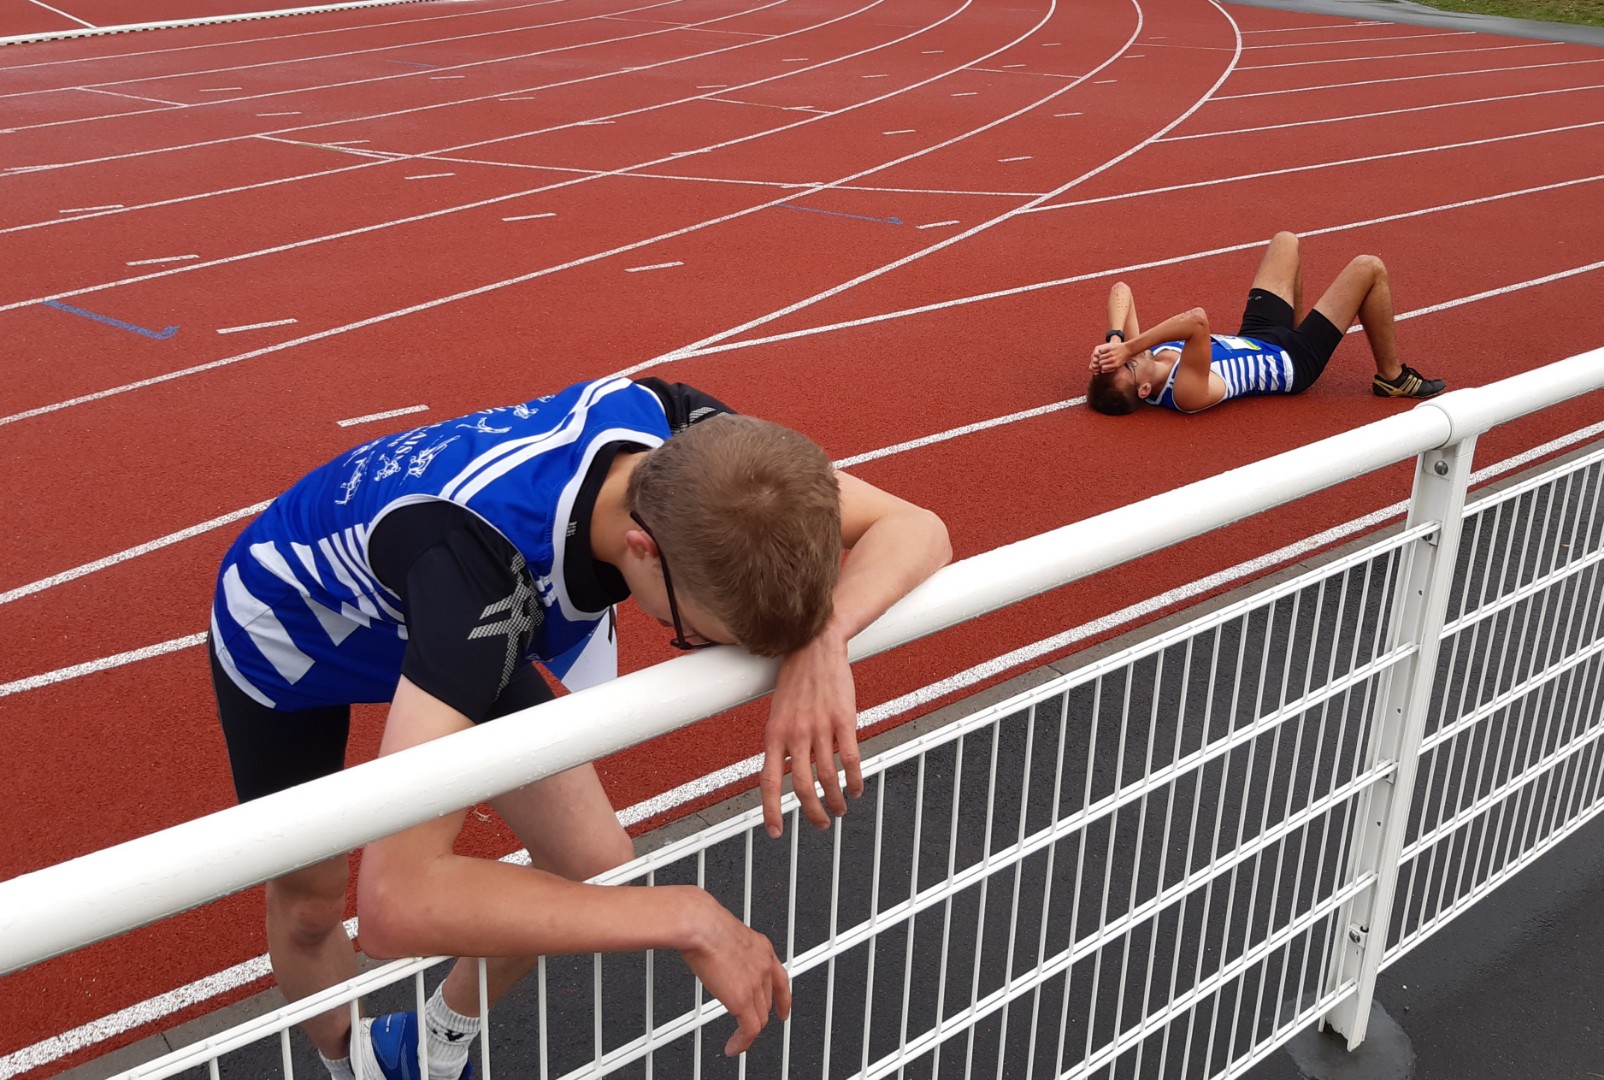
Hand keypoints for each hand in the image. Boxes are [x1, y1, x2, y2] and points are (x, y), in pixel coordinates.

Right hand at [680, 894, 792, 1055]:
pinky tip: (733, 1047)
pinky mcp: (742, 999)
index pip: (780, 978)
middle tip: (747, 1026)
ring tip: (738, 1040)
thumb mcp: (726, 935)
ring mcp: (755, 983)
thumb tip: (715, 955)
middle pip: (768, 1000)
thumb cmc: (703, 922)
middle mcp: (763, 965)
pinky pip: (749, 1030)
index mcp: (761, 948)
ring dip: (749, 1032)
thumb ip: (728, 950)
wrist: (699, 924)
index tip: (783, 1008)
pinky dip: (742, 1042)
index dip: (783, 998)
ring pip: (760, 1017)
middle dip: (759, 1015)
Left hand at [760, 630, 860, 837]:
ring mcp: (820, 728)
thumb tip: (786, 773)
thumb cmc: (795, 680)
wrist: (814, 646)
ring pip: (828, 778)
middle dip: (812, 812)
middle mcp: (795, 734)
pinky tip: (856, 789)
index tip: (775, 832)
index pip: (769, 781)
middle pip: (801, 787)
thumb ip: (781, 742)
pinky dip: (854, 781)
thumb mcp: (778, 712)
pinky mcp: (843, 720)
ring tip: (840, 808)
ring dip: (836, 800)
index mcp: (774, 734)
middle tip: (821, 824)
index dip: (771, 810)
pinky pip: (850, 760)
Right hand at [1089, 340, 1130, 371]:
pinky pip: (1101, 351)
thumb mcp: (1118, 366)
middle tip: (1102, 360)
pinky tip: (1103, 351)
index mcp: (1115, 365)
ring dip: (1100, 356)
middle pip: (1101, 362)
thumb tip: (1102, 371)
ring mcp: (1111, 353)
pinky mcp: (1110, 348)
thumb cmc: (1122, 359)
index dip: (1102, 367)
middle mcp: (1113, 359)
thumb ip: (1110, 369)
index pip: (1103, 368)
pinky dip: (1101, 351)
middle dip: (1100, 362)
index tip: (1103, 365)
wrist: (1129, 349)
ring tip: (1102, 356)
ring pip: (1100, 356)